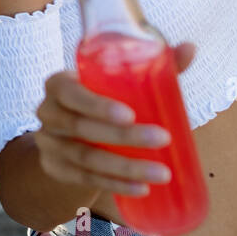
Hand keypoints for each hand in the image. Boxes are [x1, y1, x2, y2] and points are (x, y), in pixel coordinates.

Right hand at [32, 43, 196, 197]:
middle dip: (123, 137)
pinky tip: (140, 188)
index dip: (96, 105)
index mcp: (58, 85)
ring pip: (85, 158)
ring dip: (125, 167)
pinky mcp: (55, 167)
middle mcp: (47, 112)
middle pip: (80, 127)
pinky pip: (84, 178)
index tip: (130, 114)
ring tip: (161, 174)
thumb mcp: (119, 81)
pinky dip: (114, 184)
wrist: (68, 130)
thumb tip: (189, 48)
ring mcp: (49, 142)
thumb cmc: (101, 98)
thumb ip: (152, 65)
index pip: (69, 92)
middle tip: (163, 139)